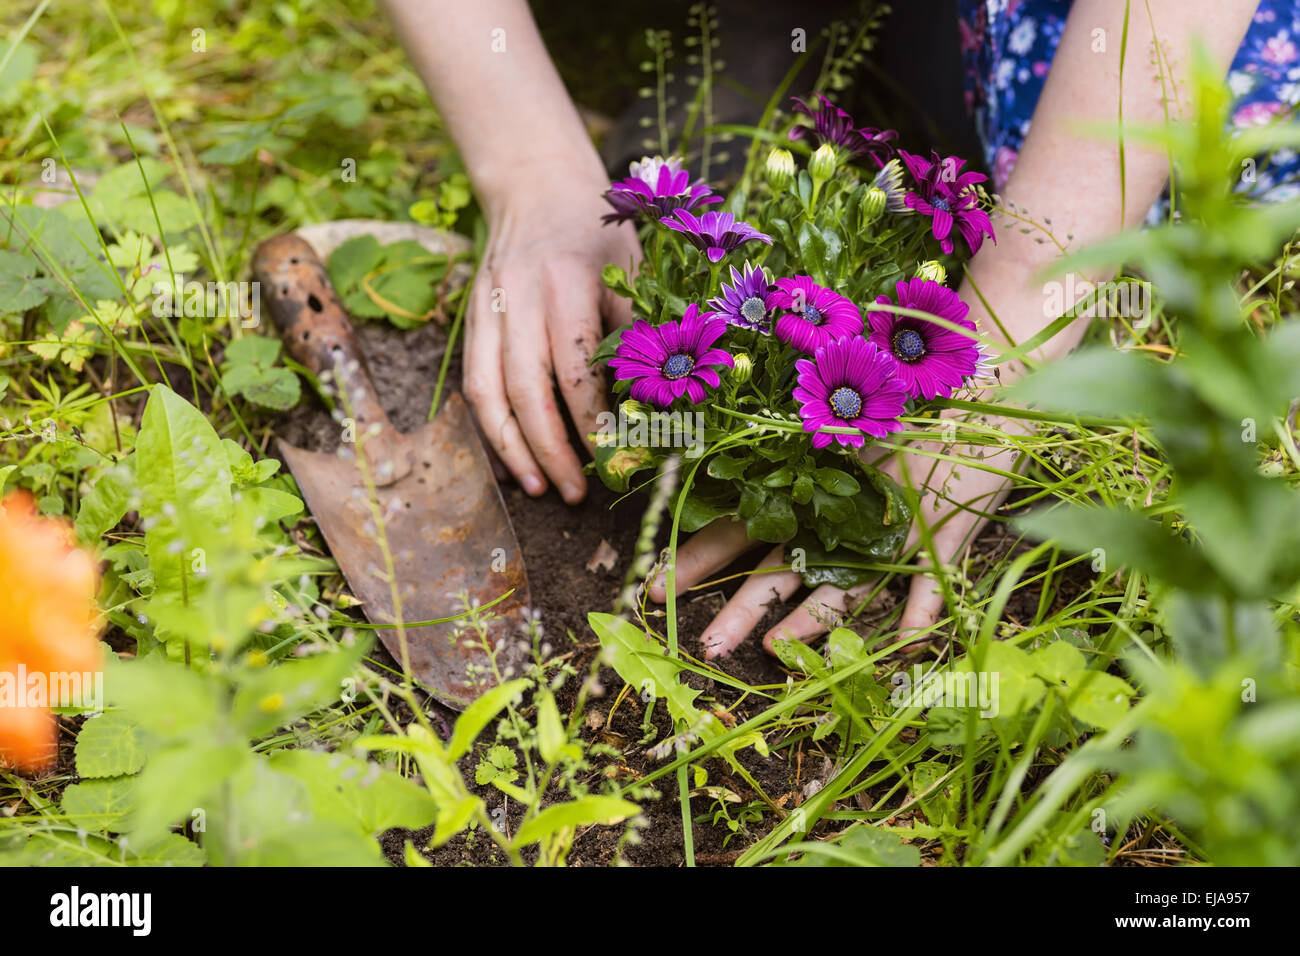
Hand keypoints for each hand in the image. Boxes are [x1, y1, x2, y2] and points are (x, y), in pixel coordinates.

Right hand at [465, 162, 640, 503]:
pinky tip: (512, 458)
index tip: (615, 459)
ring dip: (512, 449)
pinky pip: (472, 383)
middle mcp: (518, 297)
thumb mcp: (635, 267)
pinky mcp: (470, 320)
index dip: (594, 423)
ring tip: (538, 489)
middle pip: (526, 390)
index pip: (575, 370)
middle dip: (551, 450)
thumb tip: (663, 403)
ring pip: (487, 392)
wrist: (535, 185)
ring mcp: (487, 309)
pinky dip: (490, 427)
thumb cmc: (597, 231)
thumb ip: (644, 331)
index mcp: (567, 282)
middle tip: (577, 493)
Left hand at [648, 406, 1024, 658]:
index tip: (653, 586)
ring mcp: (894, 524)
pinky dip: (920, 610)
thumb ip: (801, 463)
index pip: (741, 527)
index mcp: (809, 487)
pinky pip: (932, 580)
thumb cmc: (905, 401)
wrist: (984, 376)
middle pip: (783, 565)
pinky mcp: (945, 531)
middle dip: (742, 606)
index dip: (698, 558)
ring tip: (776, 654)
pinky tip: (904, 645)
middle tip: (704, 644)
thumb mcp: (845, 430)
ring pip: (846, 581)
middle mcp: (841, 511)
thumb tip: (730, 478)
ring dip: (813, 620)